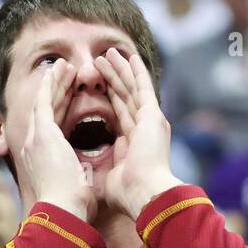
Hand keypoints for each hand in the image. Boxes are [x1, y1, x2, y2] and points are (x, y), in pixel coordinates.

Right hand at [18, 60, 95, 221]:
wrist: (64, 212)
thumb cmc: (73, 208)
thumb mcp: (76, 186)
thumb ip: (77, 175)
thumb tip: (85, 175)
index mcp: (43, 159)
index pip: (53, 127)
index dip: (62, 109)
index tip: (71, 97)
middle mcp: (34, 146)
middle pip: (47, 111)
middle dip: (57, 91)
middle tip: (66, 74)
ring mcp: (35, 138)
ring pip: (45, 102)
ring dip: (55, 83)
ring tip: (64, 66)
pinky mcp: (43, 133)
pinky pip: (45, 101)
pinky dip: (52, 85)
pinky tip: (59, 70)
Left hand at [94, 49, 180, 219]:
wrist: (144, 195)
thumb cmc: (126, 193)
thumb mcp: (108, 175)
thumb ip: (104, 165)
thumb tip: (93, 164)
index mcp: (135, 143)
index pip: (120, 114)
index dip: (110, 98)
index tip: (100, 86)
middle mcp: (146, 129)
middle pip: (126, 97)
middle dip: (114, 78)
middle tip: (102, 61)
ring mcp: (151, 121)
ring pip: (133, 88)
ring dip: (121, 70)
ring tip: (109, 52)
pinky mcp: (153, 116)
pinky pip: (143, 87)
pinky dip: (136, 71)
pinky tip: (128, 56)